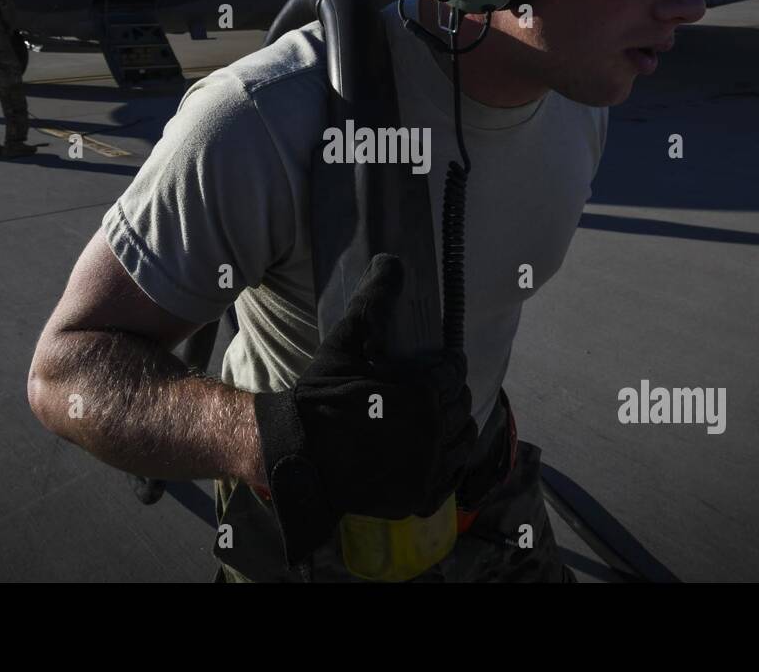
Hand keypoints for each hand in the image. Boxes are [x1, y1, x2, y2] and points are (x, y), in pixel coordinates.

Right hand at [253, 253, 475, 564]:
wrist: (296, 451)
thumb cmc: (320, 393)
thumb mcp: (346, 340)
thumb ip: (375, 300)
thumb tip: (392, 260)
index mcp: (423, 394)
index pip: (455, 371)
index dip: (443, 365)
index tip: (430, 366)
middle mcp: (433, 434)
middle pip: (460, 404)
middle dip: (446, 394)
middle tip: (424, 391)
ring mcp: (428, 470)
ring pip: (463, 439)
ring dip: (451, 426)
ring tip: (428, 419)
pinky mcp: (420, 498)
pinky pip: (451, 475)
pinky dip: (445, 462)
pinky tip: (425, 451)